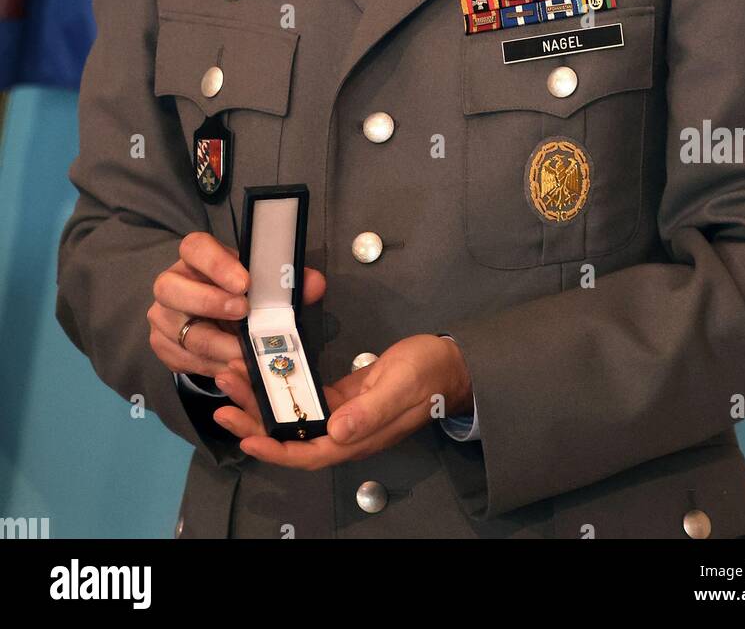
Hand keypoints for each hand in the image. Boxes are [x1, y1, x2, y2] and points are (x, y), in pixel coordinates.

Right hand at [148, 230, 325, 379]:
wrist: (216, 321)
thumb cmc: (241, 293)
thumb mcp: (262, 283)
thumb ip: (288, 282)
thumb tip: (314, 284)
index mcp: (196, 256)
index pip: (195, 248)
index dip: (217, 263)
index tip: (244, 283)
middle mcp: (171, 283)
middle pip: (172, 289)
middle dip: (210, 303)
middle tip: (243, 314)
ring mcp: (162, 316)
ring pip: (182, 331)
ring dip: (218, 346)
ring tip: (246, 354)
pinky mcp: (162, 345)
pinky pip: (184, 360)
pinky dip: (212, 366)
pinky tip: (234, 368)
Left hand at [212, 334, 473, 468]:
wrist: (449, 363)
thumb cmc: (427, 375)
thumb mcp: (400, 388)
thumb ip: (370, 412)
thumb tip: (335, 431)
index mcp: (357, 438)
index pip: (307, 453)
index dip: (274, 451)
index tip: (244, 438)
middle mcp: (344, 433)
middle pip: (291, 438)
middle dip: (254, 423)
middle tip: (222, 401)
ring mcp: (343, 416)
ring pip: (294, 418)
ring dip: (263, 403)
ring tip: (234, 379)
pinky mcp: (343, 398)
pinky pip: (305, 399)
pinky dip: (283, 389)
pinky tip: (265, 375)